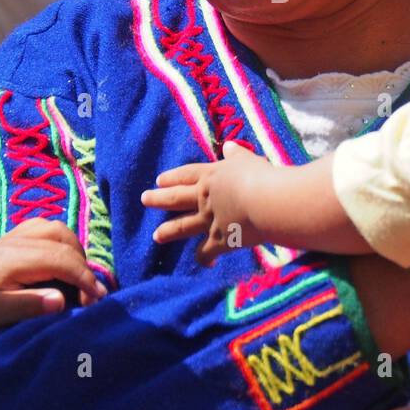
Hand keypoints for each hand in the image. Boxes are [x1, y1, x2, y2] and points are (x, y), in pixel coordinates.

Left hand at [0, 219, 105, 344]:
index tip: (98, 299)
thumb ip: (29, 304)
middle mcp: (15, 240)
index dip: (85, 278)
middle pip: (63, 238)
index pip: (61, 260)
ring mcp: (12, 236)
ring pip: (55, 228)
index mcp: (14, 258)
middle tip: (88, 293)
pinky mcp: (10, 238)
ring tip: (77, 276)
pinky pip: (43, 228)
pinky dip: (60, 241)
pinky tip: (58, 261)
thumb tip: (62, 299)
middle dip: (83, 263)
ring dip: (73, 249)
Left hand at [143, 141, 272, 263]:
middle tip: (144, 199)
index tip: (159, 180)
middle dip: (158, 199)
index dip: (173, 177)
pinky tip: (206, 262)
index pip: (187, 175)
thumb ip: (237, 154)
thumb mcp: (247, 159)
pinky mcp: (218, 240)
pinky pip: (206, 252)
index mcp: (211, 176)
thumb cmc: (258, 176)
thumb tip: (229, 146)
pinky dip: (205, 258)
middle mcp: (204, 198)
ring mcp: (208, 220)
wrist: (264, 202)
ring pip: (183, 226)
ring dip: (168, 231)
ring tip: (156, 236)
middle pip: (176, 198)